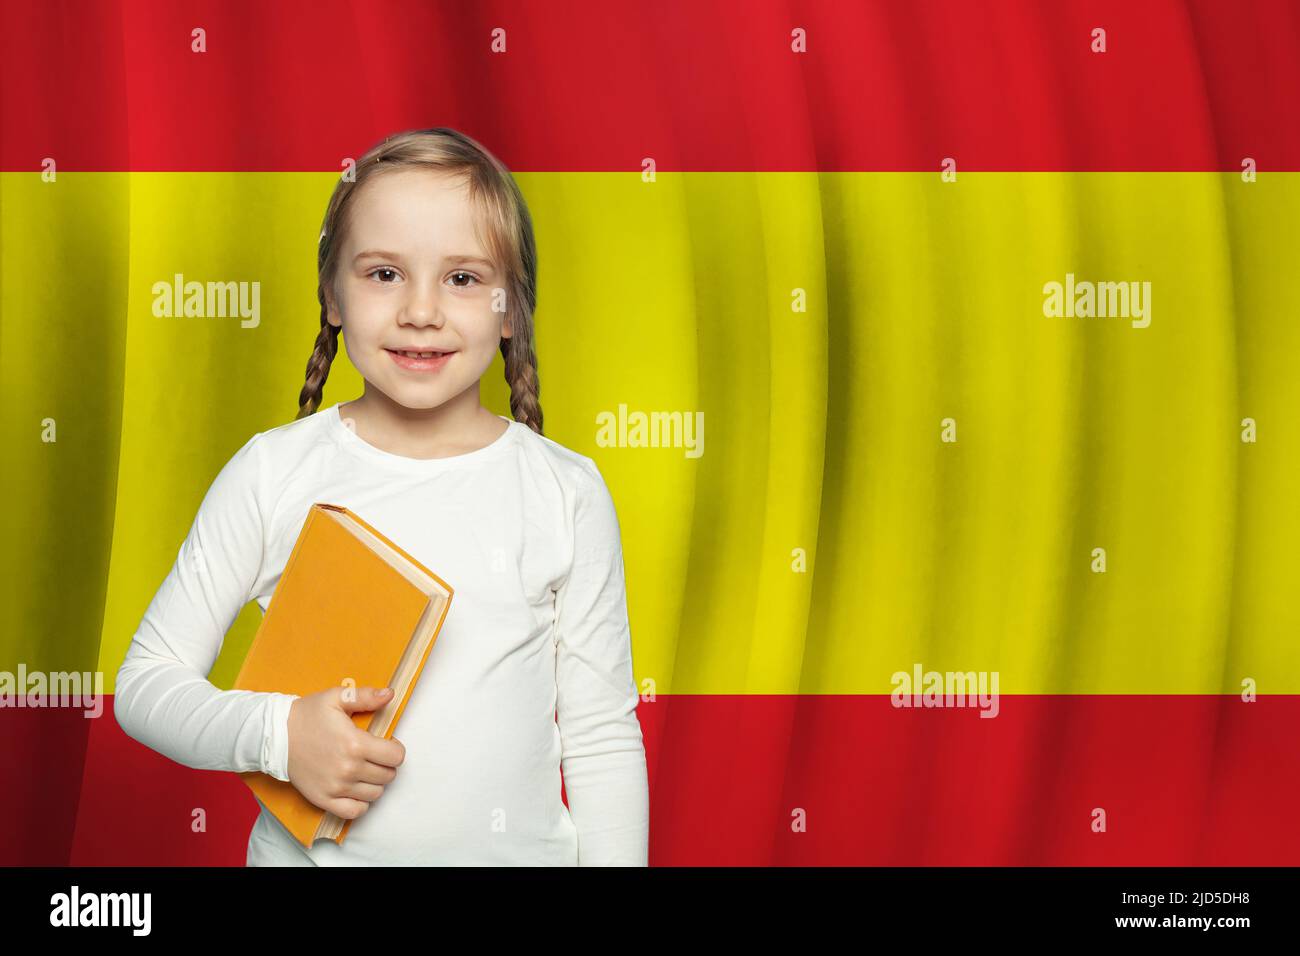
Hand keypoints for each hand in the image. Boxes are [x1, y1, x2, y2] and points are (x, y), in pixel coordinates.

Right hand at [285, 685, 405, 820]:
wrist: (276, 735)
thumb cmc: (307, 715)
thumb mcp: (337, 697)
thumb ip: (366, 696)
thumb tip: (389, 694)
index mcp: (355, 744)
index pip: (396, 756)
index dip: (395, 748)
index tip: (386, 743)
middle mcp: (348, 769)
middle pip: (388, 776)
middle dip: (386, 764)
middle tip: (374, 755)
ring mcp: (336, 787)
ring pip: (375, 794)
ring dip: (375, 782)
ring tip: (364, 769)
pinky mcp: (324, 799)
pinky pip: (356, 811)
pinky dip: (361, 803)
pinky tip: (355, 788)